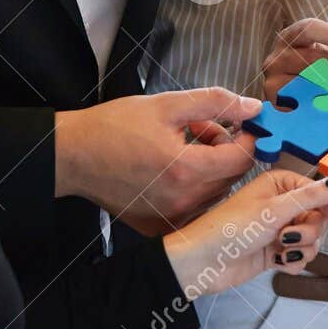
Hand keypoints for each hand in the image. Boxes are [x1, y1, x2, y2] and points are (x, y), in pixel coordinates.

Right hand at [54, 88, 260, 235]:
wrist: (74, 155)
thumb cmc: (114, 126)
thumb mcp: (167, 104)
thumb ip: (216, 102)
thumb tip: (254, 107)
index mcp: (186, 169)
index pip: (242, 158)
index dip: (247, 137)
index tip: (240, 123)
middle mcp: (182, 201)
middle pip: (230, 176)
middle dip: (225, 148)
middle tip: (201, 127)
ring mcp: (170, 218)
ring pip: (214, 192)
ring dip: (210, 166)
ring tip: (183, 144)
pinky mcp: (158, 226)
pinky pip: (194, 206)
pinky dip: (193, 186)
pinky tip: (171, 167)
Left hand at [163, 169, 327, 296]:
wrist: (203, 264)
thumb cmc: (230, 229)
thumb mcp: (274, 210)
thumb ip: (312, 197)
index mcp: (282, 184)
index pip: (321, 191)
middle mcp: (282, 203)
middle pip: (319, 218)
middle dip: (309, 232)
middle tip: (289, 237)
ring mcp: (279, 228)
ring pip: (312, 239)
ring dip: (300, 248)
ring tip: (279, 249)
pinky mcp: (276, 250)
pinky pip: (300, 256)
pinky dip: (292, 261)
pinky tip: (276, 262)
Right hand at [262, 16, 327, 97]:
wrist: (301, 99)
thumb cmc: (321, 68)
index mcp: (293, 36)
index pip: (310, 28)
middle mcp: (278, 56)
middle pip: (310, 57)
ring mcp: (272, 80)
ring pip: (305, 81)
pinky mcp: (274, 102)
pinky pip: (298, 103)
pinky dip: (317, 104)